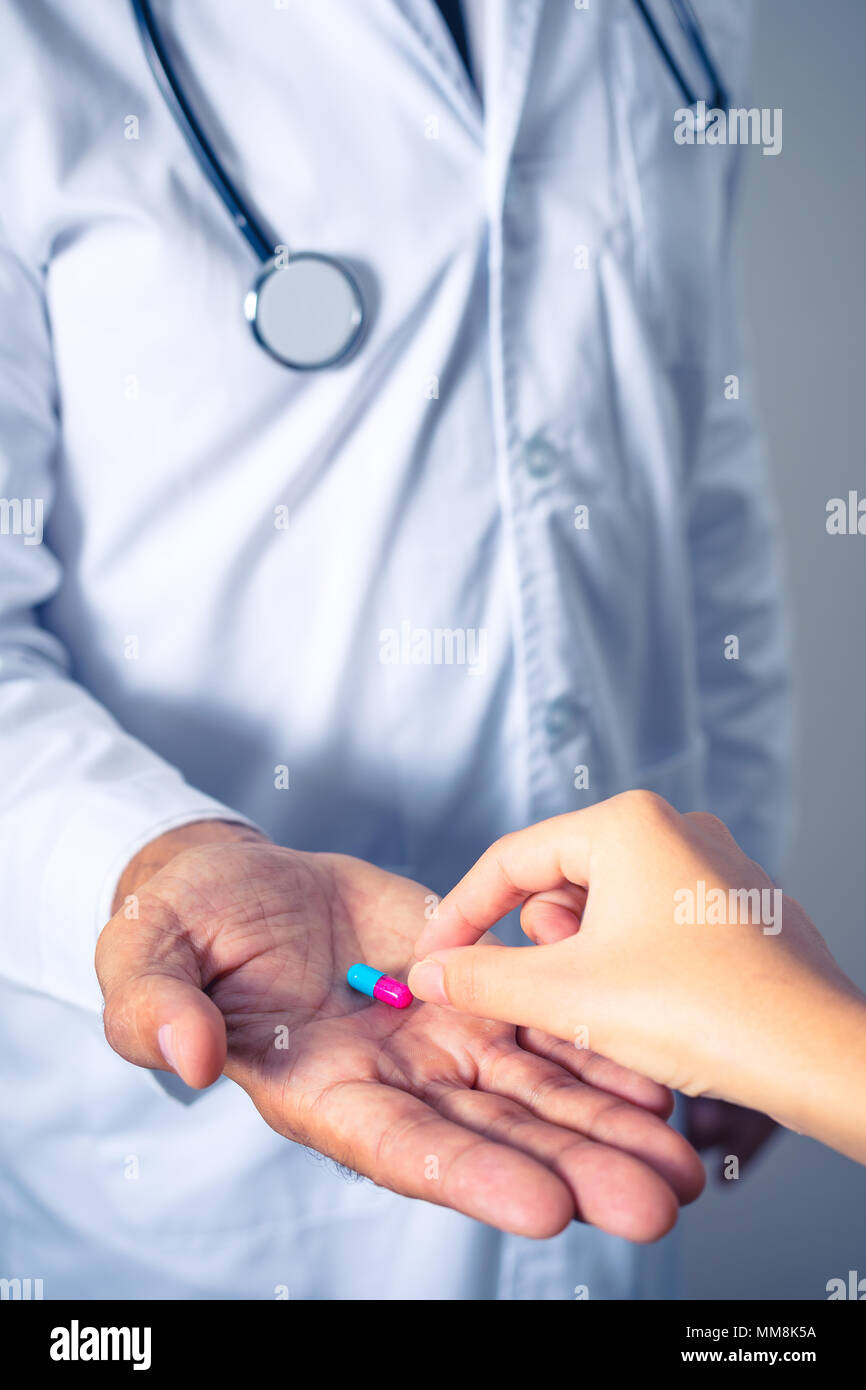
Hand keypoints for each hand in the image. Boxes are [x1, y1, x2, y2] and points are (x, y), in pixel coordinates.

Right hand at [96, 821, 703, 1240]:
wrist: (237, 882)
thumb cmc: (180, 923)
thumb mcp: (147, 956)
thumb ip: (158, 1008)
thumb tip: (184, 1061)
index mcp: (319, 1091)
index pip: (401, 1146)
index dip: (472, 1178)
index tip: (548, 1207)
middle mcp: (392, 1080)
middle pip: (495, 1135)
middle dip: (577, 1166)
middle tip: (659, 1200)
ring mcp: (437, 1038)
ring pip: (536, 1087)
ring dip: (610, 1120)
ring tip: (688, 1155)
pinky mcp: (469, 991)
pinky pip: (543, 1022)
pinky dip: (599, 1047)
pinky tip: (660, 1069)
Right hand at [409, 792, 865, 1164]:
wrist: (817, 1054)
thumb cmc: (698, 1012)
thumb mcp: (566, 996)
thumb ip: (484, 979)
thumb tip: (429, 975)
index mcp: (627, 823)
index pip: (512, 859)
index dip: (462, 915)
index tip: (435, 963)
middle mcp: (676, 826)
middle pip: (563, 877)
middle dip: (537, 940)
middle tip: (539, 993)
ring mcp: (716, 864)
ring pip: (612, 904)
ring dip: (583, 955)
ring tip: (597, 1008)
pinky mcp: (741, 906)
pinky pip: (658, 922)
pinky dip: (631, 961)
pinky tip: (645, 1011)